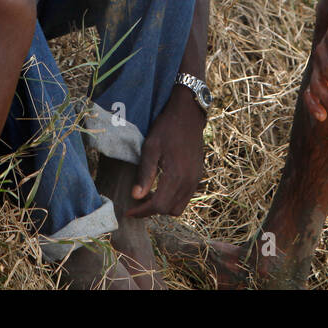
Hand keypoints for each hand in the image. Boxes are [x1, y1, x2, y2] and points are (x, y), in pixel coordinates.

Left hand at [127, 87, 205, 217]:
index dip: (142, 211)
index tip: (128, 211)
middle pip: (169, 210)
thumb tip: (136, 197)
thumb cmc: (166, 128)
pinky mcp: (198, 176)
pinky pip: (186, 197)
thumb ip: (145, 174)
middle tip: (137, 202)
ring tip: (149, 195)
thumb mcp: (151, 148)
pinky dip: (173, 199)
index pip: (158, 206)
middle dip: (151, 210)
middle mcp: (189, 182)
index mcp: (176, 176)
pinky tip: (162, 187)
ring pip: (179, 207)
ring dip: (164, 206)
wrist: (188, 115)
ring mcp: (196, 180)